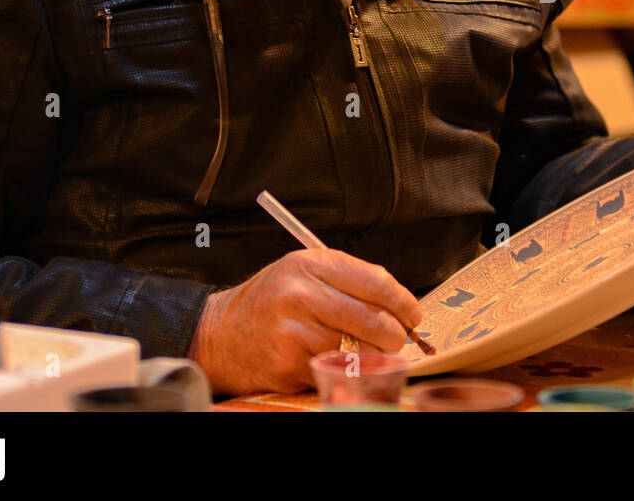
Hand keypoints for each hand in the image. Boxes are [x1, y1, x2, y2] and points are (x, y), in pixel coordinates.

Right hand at [187, 248, 422, 395]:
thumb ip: (346, 280)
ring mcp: (294, 330)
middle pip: (372, 319)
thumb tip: (398, 305)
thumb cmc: (271, 302)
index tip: (414, 315)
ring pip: (357, 348)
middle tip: (398, 340)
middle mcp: (301, 294)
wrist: (219, 334)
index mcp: (310, 264)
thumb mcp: (303, 273)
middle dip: (394, 334)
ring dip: (370, 356)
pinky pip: (334, 370)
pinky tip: (330, 362)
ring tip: (365, 352)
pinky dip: (341, 370)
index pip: (375, 281)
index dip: (402, 301)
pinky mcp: (289, 363)